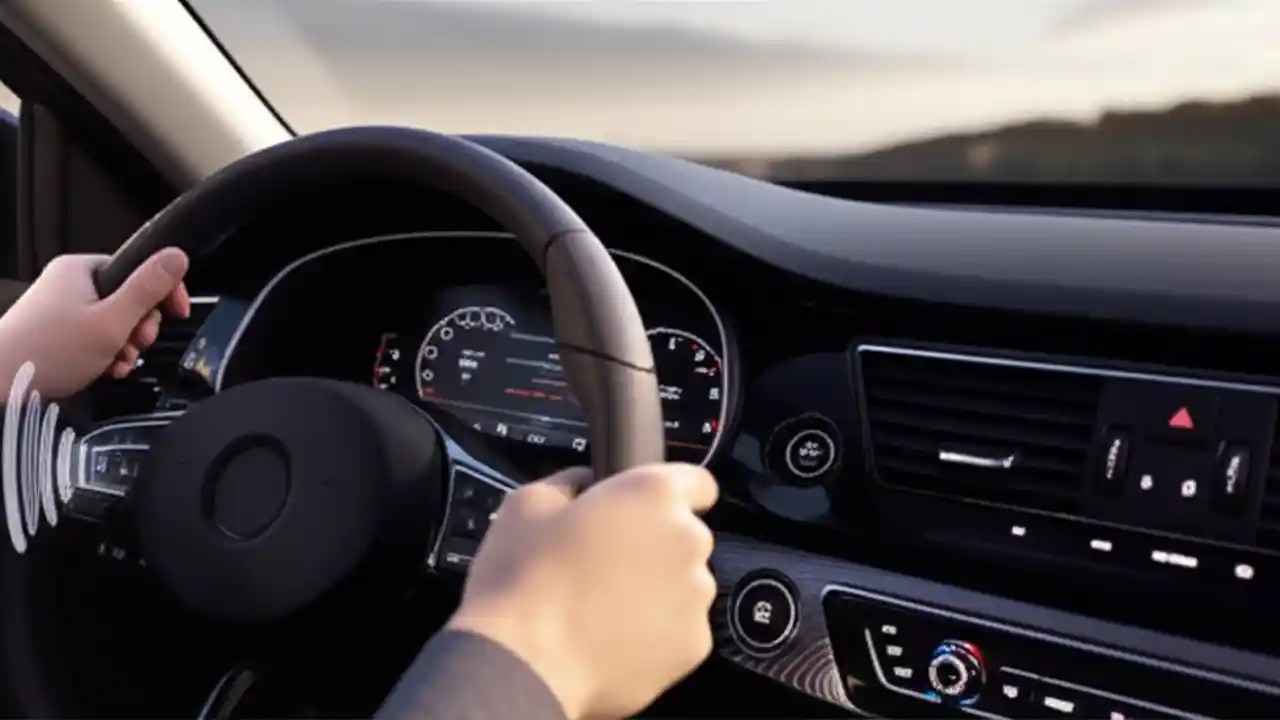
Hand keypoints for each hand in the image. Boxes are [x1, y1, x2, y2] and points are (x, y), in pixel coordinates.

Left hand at [0, 248, 189, 398]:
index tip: (178, 314)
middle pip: (128, 298)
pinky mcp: (56, 331)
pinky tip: (105, 369)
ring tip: (117, 362)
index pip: (139, 269)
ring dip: (125, 344)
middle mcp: (69, 283)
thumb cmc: (49, 352)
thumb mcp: (112, 321)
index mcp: (81, 270)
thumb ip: (147, 289)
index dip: (164, 292)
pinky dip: (106, 353)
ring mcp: (61, 308)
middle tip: (136, 344)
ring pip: (114, 321)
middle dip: (140, 327)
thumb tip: (177, 256)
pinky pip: (95, 336)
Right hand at [448, 463, 717, 718]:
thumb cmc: (524, 576)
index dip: (670, 496)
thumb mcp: (530, 503)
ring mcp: (696, 595)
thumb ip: (573, 482)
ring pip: (685, 585)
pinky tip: (613, 639)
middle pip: (686, 537)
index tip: (643, 512)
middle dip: (655, 546)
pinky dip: (657, 634)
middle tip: (606, 565)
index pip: (697, 482)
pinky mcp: (694, 644)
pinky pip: (681, 630)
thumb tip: (587, 485)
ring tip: (605, 609)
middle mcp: (688, 539)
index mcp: (654, 493)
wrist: (525, 662)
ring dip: (658, 591)